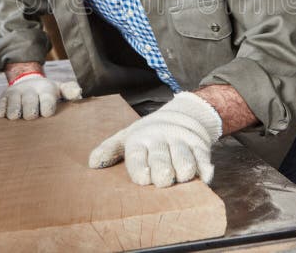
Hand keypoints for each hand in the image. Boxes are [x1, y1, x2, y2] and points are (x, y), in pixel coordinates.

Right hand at [0, 72, 81, 119]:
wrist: (27, 81)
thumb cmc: (47, 92)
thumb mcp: (60, 89)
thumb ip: (70, 91)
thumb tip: (78, 93)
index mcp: (45, 89)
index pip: (47, 100)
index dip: (47, 108)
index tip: (46, 114)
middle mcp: (29, 90)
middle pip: (29, 105)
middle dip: (31, 114)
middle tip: (32, 116)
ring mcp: (15, 94)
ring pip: (13, 108)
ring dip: (16, 115)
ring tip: (18, 117)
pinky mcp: (3, 98)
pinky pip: (0, 108)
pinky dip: (3, 114)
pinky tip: (7, 116)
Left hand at [88, 92, 222, 187]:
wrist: (183, 114)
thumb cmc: (150, 134)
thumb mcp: (128, 136)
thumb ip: (110, 149)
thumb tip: (92, 164)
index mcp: (140, 139)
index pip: (137, 155)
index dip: (140, 168)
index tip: (144, 179)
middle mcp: (161, 139)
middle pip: (161, 159)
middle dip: (163, 172)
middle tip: (164, 181)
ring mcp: (181, 142)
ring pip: (184, 160)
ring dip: (183, 171)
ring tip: (180, 178)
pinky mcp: (200, 147)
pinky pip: (204, 160)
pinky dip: (204, 171)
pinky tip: (202, 177)